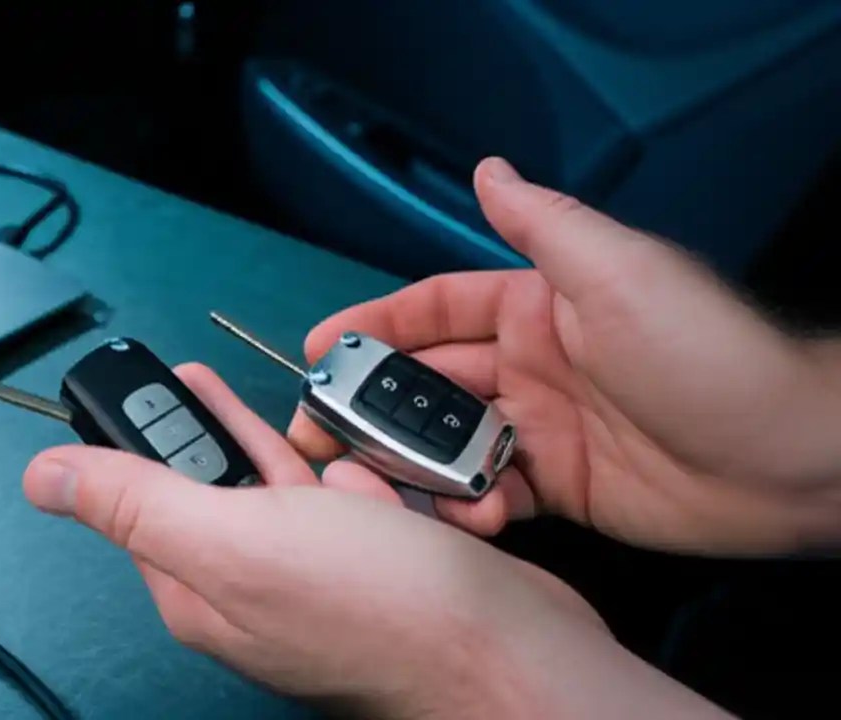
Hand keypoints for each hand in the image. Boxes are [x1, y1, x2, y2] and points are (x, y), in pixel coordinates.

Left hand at [23, 365, 725, 718]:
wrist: (511, 648)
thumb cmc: (379, 608)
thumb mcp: (235, 537)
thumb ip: (138, 501)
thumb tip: (45, 478)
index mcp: (203, 588)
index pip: (148, 499)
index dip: (147, 437)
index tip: (149, 384)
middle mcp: (257, 588)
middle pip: (218, 488)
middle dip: (215, 434)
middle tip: (197, 378)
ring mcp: (321, 578)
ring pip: (288, 490)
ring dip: (288, 451)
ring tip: (267, 404)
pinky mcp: (378, 563)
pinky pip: (349, 503)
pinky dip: (353, 480)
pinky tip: (359, 470)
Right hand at [291, 157, 840, 555]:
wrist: (785, 458)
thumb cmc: (708, 354)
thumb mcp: (618, 273)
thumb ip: (543, 225)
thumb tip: (490, 170)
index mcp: (537, 307)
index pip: (434, 310)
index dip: (374, 325)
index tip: (321, 346)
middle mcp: (530, 365)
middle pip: (428, 381)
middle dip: (372, 403)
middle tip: (320, 431)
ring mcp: (540, 428)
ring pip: (446, 443)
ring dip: (411, 462)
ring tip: (378, 482)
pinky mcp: (556, 487)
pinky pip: (487, 497)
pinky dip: (464, 508)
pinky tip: (462, 515)